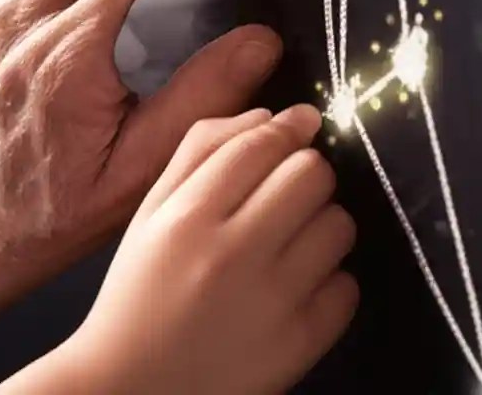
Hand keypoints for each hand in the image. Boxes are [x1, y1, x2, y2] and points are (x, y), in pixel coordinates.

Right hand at [0, 106, 358, 393]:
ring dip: (321, 226)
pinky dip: (328, 284)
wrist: (133, 388)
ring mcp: (272, 301)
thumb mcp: (149, 213)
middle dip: (305, 174)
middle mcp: (232, 254)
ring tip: (288, 246)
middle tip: (285, 196)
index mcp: (187, 217)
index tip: (298, 127)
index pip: (262, 143)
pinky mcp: (301, 343)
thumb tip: (271, 114)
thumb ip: (201, 152)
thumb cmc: (140, 294)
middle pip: (312, 174)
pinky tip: (292, 290)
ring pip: (339, 225)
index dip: (288, 128)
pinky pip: (347, 286)